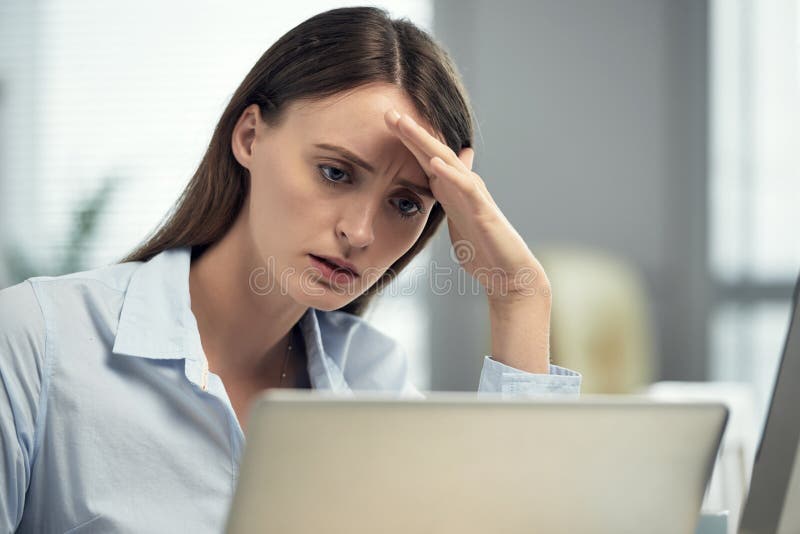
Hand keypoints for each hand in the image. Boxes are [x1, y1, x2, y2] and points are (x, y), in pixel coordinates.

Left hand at [384, 109, 549, 302]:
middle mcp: (463, 186)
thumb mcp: (457, 223)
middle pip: (433, 153)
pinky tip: (434, 162)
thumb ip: (447, 204)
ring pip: (447, 162)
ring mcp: (474, 195)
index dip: (407, 141)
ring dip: (425, 142)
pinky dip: (449, 173)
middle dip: (411, 132)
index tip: (387, 124)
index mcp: (452, 190)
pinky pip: (464, 187)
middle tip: (389, 112)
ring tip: (405, 124)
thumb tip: (436, 192)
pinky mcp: (482, 209)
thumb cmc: (483, 251)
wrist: (508, 273)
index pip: (426, 159)